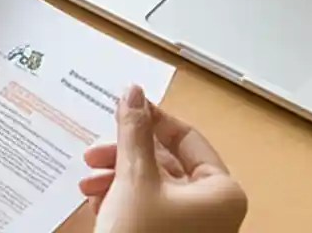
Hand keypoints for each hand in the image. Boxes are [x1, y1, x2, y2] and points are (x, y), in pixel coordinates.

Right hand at [78, 86, 246, 232]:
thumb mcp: (133, 178)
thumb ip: (133, 131)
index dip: (152, 120)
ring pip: (153, 188)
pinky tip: (97, 204)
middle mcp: (215, 211)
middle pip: (167, 164)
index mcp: (222, 191)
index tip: (125, 106)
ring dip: (118, 180)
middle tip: (95, 151)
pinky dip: (123, 203)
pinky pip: (149, 213)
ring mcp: (195, 231)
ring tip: (89, 184)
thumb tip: (133, 93)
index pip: (187, 139)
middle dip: (126, 157)